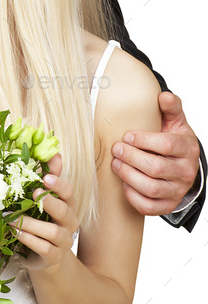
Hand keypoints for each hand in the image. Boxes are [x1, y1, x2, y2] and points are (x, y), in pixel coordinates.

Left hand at [14, 154, 77, 272]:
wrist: (46, 257)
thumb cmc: (42, 222)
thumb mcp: (44, 200)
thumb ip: (49, 178)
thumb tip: (54, 153)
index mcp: (67, 205)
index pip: (69, 193)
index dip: (59, 185)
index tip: (46, 177)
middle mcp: (69, 222)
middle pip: (65, 210)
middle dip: (49, 201)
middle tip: (33, 193)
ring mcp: (63, 241)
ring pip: (53, 231)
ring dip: (31, 223)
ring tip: (11, 218)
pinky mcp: (54, 256)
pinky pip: (44, 248)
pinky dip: (29, 239)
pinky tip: (16, 233)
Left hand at [111, 92, 199, 216]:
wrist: (182, 166)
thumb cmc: (173, 140)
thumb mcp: (175, 121)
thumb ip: (170, 107)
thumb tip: (163, 96)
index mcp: (188, 148)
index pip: (166, 144)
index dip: (143, 140)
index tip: (127, 135)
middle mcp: (186, 172)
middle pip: (156, 167)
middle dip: (131, 157)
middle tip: (116, 149)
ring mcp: (177, 191)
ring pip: (151, 188)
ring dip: (128, 176)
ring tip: (116, 164)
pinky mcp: (167, 205)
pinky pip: (149, 207)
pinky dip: (133, 196)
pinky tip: (123, 183)